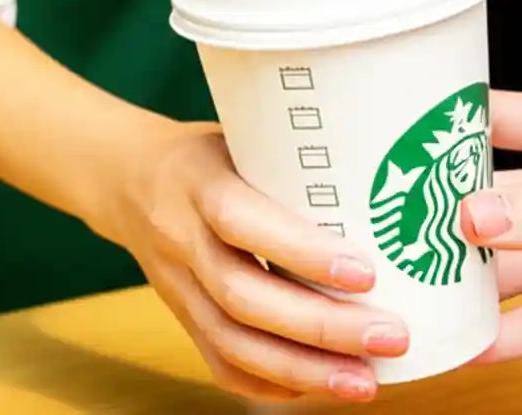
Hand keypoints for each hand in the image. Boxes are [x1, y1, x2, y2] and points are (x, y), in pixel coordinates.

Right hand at [94, 121, 409, 403]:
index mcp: (197, 181)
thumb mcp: (243, 135)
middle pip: (243, 296)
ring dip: (302, 369)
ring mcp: (174, 284)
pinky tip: (319, 385)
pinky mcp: (179, 316)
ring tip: (365, 381)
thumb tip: (394, 184)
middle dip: (321, 327)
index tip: (367, 274)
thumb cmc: (209, 153)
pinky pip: (219, 362)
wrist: (126, 178)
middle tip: (390, 337)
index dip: (302, 252)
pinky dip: (272, 382)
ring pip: (231, 341)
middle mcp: (179, 236)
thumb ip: (299, 163)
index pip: (243, 221)